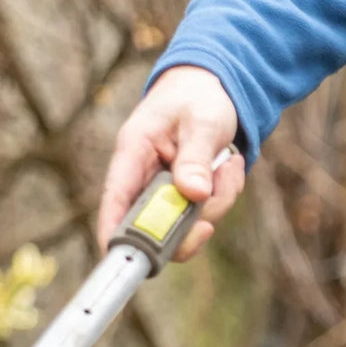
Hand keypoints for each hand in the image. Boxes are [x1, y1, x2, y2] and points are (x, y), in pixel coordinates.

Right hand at [97, 66, 243, 260]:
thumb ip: (195, 157)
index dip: (115, 233)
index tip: (125, 259)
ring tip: (228, 161)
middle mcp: (144, 178)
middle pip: (155, 225)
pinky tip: (229, 164)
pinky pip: (208, 212)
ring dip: (218, 198)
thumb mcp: (202, 121)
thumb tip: (193, 195)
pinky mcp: (187, 196)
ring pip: (189, 222)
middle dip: (192, 218)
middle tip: (215, 192)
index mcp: (133, 153)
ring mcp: (166, 190)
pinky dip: (226, 192)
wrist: (215, 87)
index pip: (116, 199)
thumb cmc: (199, 98)